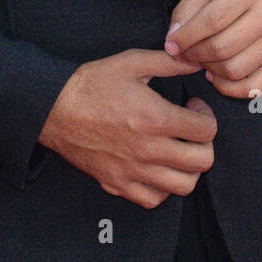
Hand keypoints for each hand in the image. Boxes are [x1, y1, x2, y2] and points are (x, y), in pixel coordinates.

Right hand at [38, 48, 216, 208]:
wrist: (54, 107)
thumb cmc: (92, 83)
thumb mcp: (132, 62)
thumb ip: (170, 63)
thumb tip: (197, 62)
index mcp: (156, 119)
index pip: (207, 130)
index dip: (206, 116)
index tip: (194, 108)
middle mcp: (148, 151)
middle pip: (202, 161)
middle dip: (204, 143)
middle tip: (191, 130)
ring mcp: (133, 172)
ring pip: (184, 186)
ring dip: (188, 167)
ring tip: (178, 150)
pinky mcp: (117, 184)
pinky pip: (154, 199)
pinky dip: (163, 187)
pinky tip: (157, 167)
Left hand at [163, 0, 261, 99]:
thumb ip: (187, 7)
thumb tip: (174, 40)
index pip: (212, 21)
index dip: (186, 38)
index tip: (172, 45)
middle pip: (223, 48)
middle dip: (195, 55)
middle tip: (185, 53)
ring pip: (236, 70)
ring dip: (210, 71)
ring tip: (202, 60)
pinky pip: (255, 87)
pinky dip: (230, 89)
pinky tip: (217, 77)